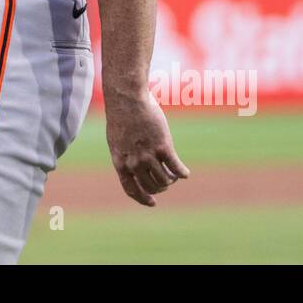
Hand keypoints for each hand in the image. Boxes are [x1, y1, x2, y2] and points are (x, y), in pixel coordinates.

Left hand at [105, 90, 189, 206]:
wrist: (128, 99)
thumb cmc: (122, 116)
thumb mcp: (117, 140)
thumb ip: (125, 155)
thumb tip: (133, 168)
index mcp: (120, 162)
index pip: (131, 189)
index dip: (143, 199)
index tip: (153, 202)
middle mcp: (134, 163)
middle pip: (151, 186)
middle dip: (160, 188)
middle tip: (166, 182)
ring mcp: (149, 156)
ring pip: (164, 180)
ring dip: (171, 180)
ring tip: (174, 174)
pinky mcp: (163, 147)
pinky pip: (176, 168)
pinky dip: (182, 173)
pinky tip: (186, 173)